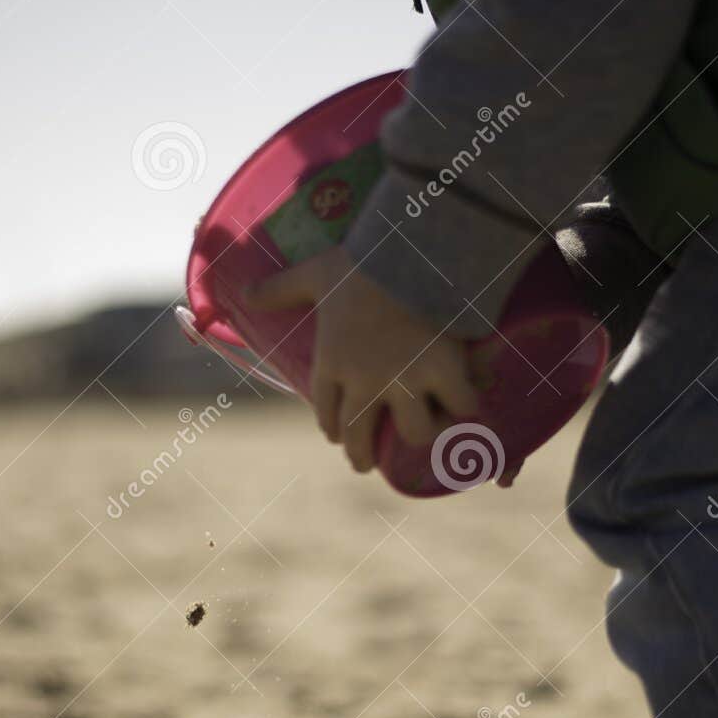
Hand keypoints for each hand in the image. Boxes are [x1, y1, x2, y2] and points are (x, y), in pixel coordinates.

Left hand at [247, 247, 478, 472]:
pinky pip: (460, 405)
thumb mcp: (314, 274)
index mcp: (332, 363)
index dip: (332, 428)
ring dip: (421, 433)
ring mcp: (407, 382)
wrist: (406, 253)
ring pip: (414, 432)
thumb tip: (246, 292)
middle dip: (362, 456)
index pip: (327, 413)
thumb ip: (281, 288)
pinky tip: (471, 406)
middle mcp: (365, 383)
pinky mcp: (444, 373)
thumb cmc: (359, 264)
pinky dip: (468, 405)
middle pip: (360, 438)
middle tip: (365, 464)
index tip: (336, 436)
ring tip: (430, 433)